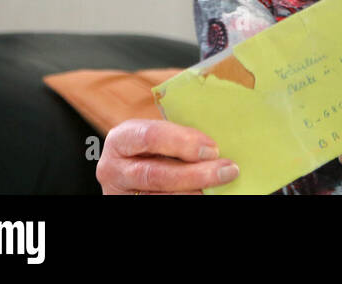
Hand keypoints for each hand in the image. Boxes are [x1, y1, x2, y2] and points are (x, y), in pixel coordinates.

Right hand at [96, 119, 237, 194]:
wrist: (130, 170)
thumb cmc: (152, 147)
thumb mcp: (157, 135)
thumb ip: (178, 138)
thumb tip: (216, 146)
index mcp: (122, 139)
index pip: (150, 136)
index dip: (183, 142)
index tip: (213, 148)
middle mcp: (114, 169)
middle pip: (156, 174)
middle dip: (195, 174)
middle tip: (227, 170)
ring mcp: (120, 194)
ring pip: (158, 196)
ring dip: (192, 192)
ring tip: (219, 187)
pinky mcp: (130, 205)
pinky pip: (157, 204)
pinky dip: (184, 199)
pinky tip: (203, 195)